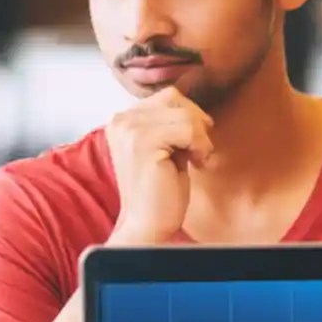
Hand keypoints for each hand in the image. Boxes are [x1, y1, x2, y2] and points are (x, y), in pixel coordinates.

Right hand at [105, 87, 213, 243]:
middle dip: (196, 123)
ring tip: (196, 160)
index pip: (168, 96)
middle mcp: (121, 120)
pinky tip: (196, 165)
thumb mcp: (164, 148)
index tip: (195, 143)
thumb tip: (194, 107)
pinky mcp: (143, 142)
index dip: (190, 115)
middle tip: (198, 152)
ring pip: (185, 114)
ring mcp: (130, 130)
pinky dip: (200, 147)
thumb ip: (170, 124)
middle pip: (176, 99)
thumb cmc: (159, 191)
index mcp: (122, 120)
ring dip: (200, 138)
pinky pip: (188, 130)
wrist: (148, 225)